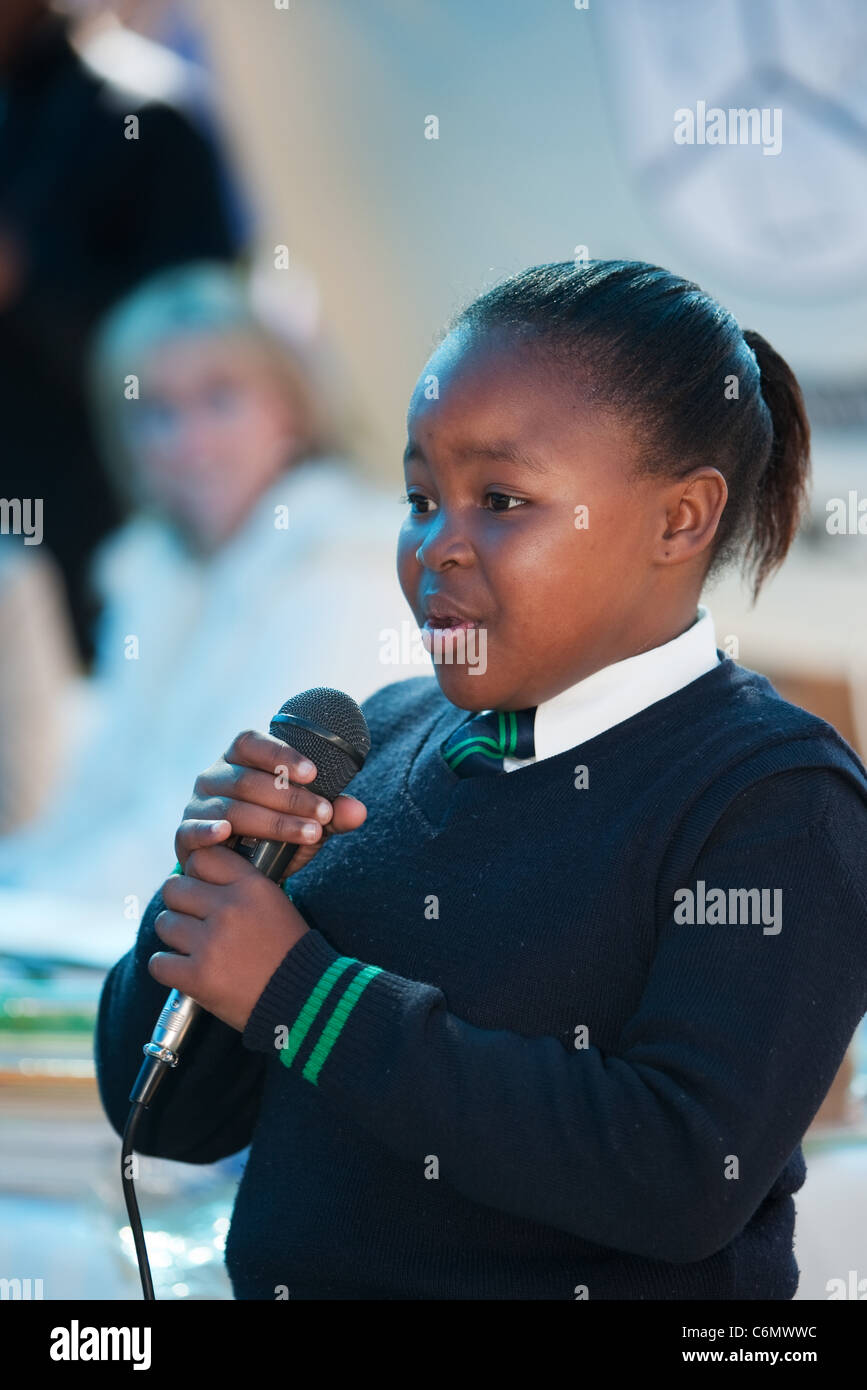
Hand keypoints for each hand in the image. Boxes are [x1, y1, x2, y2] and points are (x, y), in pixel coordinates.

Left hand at [149, 844, 310, 1031]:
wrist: (303, 999)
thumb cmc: (287, 950)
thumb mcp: (273, 902)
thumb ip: (237, 884)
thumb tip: (194, 873)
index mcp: (252, 886)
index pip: (201, 858)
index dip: (196, 873)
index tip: (202, 888)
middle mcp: (230, 908)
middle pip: (174, 888)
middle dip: (181, 904)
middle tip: (196, 921)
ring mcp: (211, 943)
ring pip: (164, 923)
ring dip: (176, 936)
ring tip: (197, 948)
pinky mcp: (197, 976)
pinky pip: (158, 962)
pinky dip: (168, 967)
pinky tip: (187, 970)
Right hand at [175, 728, 367, 880]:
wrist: (241, 872)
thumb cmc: (276, 835)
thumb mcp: (308, 822)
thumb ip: (332, 815)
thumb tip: (358, 811)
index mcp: (239, 760)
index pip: (251, 743)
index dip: (280, 754)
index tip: (313, 773)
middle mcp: (214, 777)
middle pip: (248, 780)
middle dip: (291, 798)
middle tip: (324, 813)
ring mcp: (197, 806)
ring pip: (232, 808)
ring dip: (272, 821)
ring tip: (309, 833)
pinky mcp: (184, 836)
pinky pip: (192, 830)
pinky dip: (208, 831)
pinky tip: (227, 834)